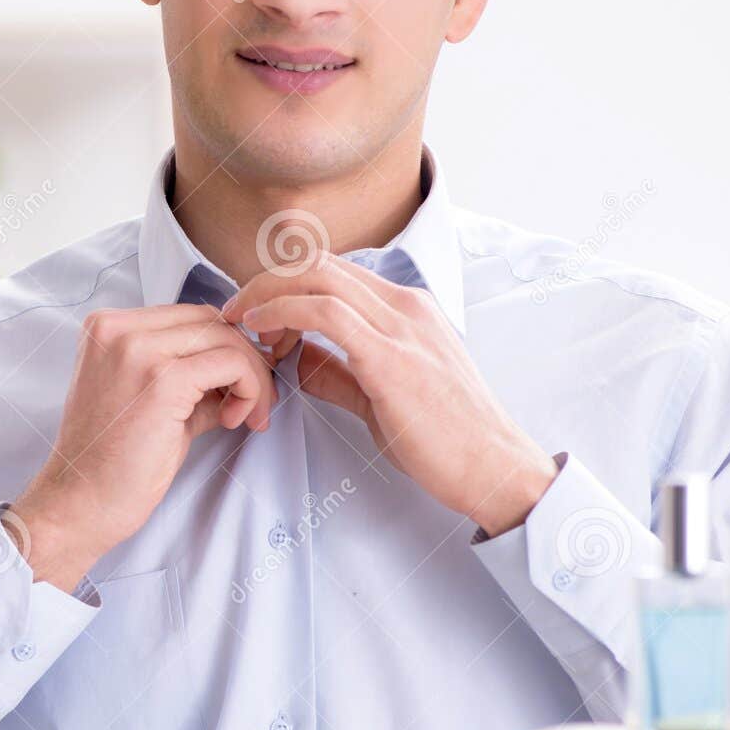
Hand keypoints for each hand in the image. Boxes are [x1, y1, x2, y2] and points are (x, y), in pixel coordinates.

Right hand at [9, 304, 277, 590]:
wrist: (79, 503)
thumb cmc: (109, 463)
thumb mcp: (149, 399)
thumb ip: (187, 374)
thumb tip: (240, 368)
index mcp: (107, 327)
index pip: (189, 316)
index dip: (224, 348)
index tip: (237, 387)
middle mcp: (117, 328)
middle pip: (211, 321)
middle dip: (244, 359)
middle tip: (255, 403)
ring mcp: (137, 349)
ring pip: (226, 338)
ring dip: (252, 376)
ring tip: (246, 417)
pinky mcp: (162, 379)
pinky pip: (231, 364)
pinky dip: (249, 389)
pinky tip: (235, 420)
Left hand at [222, 254, 557, 536]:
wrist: (493, 467)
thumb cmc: (444, 439)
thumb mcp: (381, 395)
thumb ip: (338, 371)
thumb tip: (295, 358)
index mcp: (407, 309)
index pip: (334, 272)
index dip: (286, 286)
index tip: (255, 315)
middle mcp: (405, 305)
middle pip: (320, 263)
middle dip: (267, 280)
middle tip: (235, 310)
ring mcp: (402, 326)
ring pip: (319, 277)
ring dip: (267, 293)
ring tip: (241, 322)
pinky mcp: (391, 356)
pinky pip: (326, 313)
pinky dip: (284, 313)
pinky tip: (262, 333)